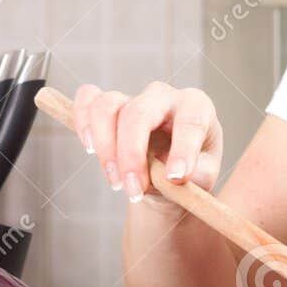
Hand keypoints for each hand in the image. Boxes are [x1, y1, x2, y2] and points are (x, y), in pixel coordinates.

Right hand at [72, 82, 223, 209]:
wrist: (169, 175)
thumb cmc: (191, 172)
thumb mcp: (203, 178)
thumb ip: (195, 176)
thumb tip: (174, 176)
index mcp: (197, 108)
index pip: (191, 121)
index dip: (183, 149)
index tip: (176, 178)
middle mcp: (165, 96)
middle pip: (140, 113)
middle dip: (131, 155)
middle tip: (134, 191)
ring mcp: (134, 97)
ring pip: (108, 106)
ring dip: (105, 147)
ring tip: (115, 181)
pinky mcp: (110, 104)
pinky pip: (87, 98)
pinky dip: (82, 120)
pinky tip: (90, 148)